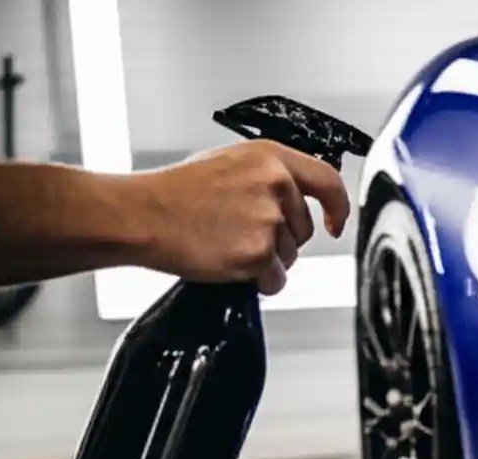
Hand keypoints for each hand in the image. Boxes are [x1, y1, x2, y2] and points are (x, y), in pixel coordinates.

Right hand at [130, 140, 350, 294]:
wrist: (141, 215)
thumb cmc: (174, 193)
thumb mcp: (229, 164)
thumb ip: (267, 178)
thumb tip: (294, 199)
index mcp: (270, 157)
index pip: (328, 181)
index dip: (336, 207)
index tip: (334, 223)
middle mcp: (275, 184)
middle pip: (304, 228)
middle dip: (281, 240)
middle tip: (241, 237)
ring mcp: (269, 219)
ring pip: (289, 256)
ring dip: (265, 261)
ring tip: (226, 246)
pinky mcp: (258, 252)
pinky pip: (275, 279)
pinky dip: (258, 281)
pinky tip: (229, 266)